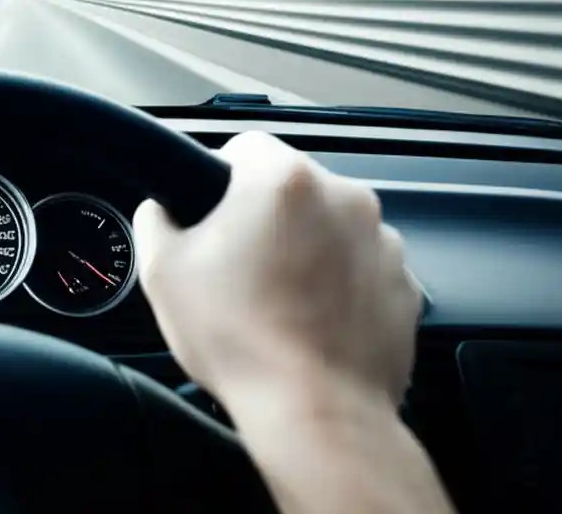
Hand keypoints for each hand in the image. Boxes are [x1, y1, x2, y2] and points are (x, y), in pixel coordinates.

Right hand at [134, 131, 421, 419]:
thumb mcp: (163, 272)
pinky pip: (361, 270)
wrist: (315, 413)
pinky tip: (309, 323)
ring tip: (275, 304)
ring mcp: (383, 242)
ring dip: (305, 253)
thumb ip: (156, 219)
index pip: (243, 147)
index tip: (211, 219)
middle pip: (291, 189)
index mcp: (283, 180)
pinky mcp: (405, 286)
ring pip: (329, 230)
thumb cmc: (241, 342)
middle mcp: (345, 198)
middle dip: (265, 221)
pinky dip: (338, 288)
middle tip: (237, 271)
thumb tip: (163, 209)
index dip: (218, 183)